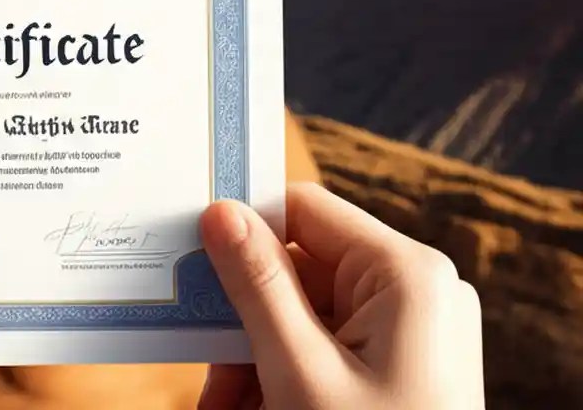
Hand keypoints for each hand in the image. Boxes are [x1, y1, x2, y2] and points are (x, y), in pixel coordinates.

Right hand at [198, 182, 483, 408]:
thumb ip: (257, 286)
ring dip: (252, 358)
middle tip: (203, 370)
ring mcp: (410, 329)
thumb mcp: (298, 371)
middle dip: (241, 320)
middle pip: (298, 270)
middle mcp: (414, 290)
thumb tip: (220, 213)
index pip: (305, 210)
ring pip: (302, 315)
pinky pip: (324, 347)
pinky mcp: (400, 361)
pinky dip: (281, 375)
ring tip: (224, 409)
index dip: (244, 225)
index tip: (186, 251)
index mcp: (405, 273)